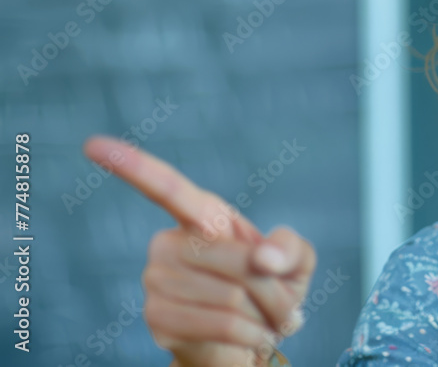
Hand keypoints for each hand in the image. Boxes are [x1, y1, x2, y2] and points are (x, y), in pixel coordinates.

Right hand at [84, 136, 315, 366]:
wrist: (253, 342)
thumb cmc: (272, 291)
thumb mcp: (296, 263)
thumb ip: (291, 249)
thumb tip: (264, 258)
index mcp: (202, 217)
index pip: (166, 188)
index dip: (133, 167)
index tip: (93, 144)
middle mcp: (169, 244)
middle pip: (239, 262)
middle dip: (274, 288)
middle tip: (278, 302)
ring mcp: (157, 282)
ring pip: (234, 297)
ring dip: (264, 316)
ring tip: (260, 320)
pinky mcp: (159, 320)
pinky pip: (222, 325)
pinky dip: (251, 337)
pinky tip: (250, 338)